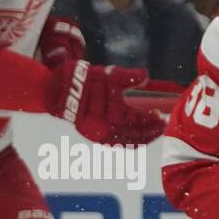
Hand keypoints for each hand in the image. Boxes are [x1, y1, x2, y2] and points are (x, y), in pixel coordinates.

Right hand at [45, 60, 164, 144]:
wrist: (55, 92)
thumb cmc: (81, 80)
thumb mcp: (106, 74)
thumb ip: (127, 76)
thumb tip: (145, 76)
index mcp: (113, 112)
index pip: (139, 119)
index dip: (152, 118)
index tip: (161, 115)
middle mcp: (109, 127)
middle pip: (137, 134)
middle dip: (151, 130)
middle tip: (163, 126)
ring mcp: (102, 135)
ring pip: (129, 142)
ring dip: (143, 138)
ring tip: (153, 133)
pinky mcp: (95, 138)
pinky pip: (118, 144)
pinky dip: (130, 143)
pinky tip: (136, 139)